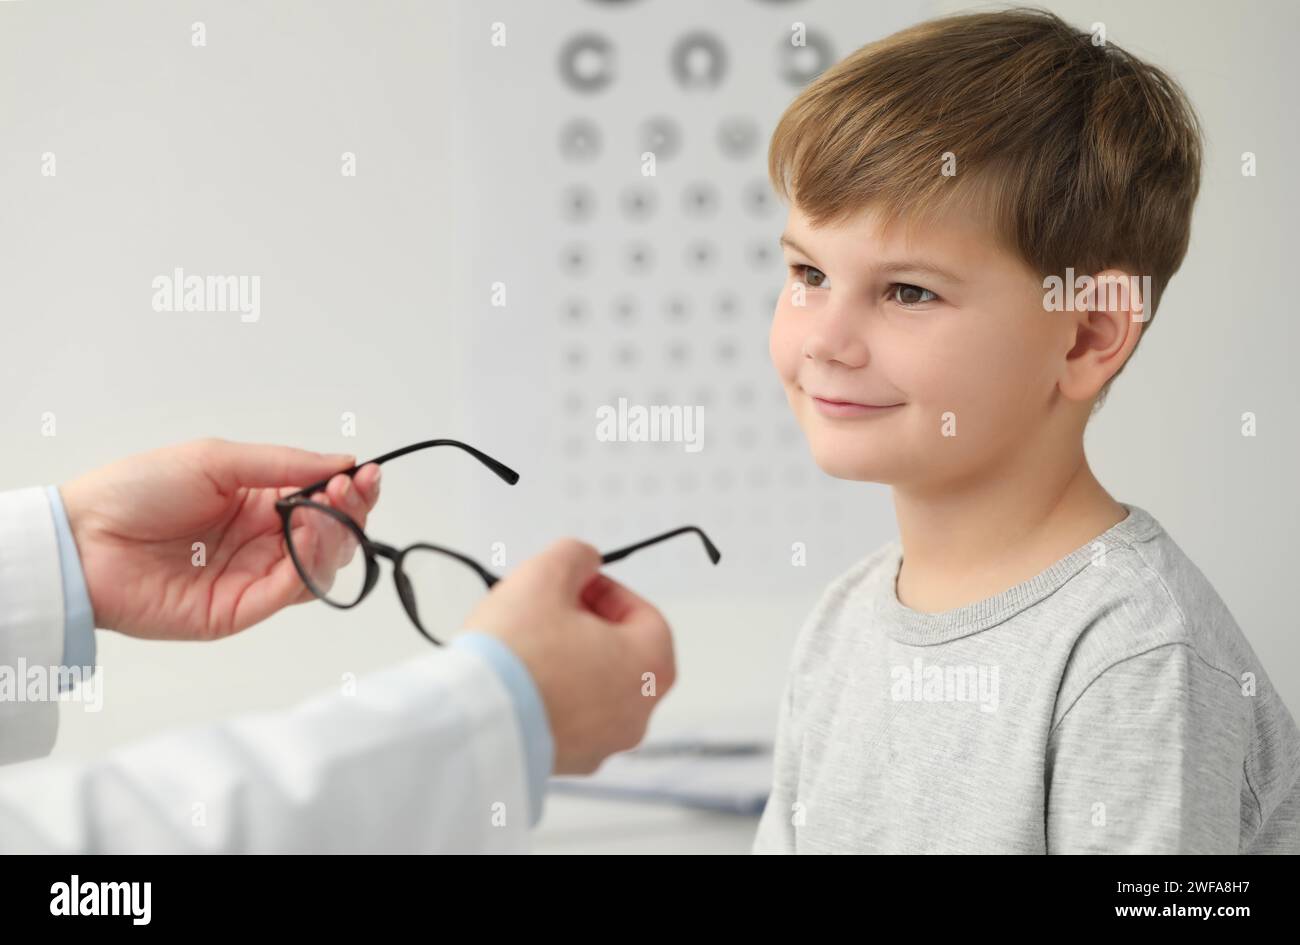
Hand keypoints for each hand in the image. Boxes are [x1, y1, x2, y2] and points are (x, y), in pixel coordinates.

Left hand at [60, 438, 381, 640]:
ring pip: (320, 568)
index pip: (324, 501)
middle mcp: (263, 542)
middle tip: (350, 491)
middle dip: (352, 512)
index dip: (350, 489)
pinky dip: (309, 566)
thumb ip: (283, 464)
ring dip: (335, 537)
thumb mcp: (217, 459)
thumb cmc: (138, 490)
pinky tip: (308, 536)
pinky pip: (289, 593)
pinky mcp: (239, 611)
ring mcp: (253, 578)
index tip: (365, 473)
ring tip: (329, 510)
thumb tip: (342, 462)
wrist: (84, 538)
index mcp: (259, 503)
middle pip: (332, 537)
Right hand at [461, 539, 675, 774]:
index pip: (644, 616)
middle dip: (584, 625)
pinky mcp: (567, 763)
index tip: (574, 584)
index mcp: (649, 668)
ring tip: (524, 643)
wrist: (473, 722)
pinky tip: (515, 680)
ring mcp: (603, 745)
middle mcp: (636, 713)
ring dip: (566, 661)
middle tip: (547, 609)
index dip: (606, 592)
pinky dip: (549, 696)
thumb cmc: (516, 653)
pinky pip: (567, 718)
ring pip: (593, 688)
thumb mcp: (546, 574)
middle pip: (620, 654)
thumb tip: (584, 561)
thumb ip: (576, 555)